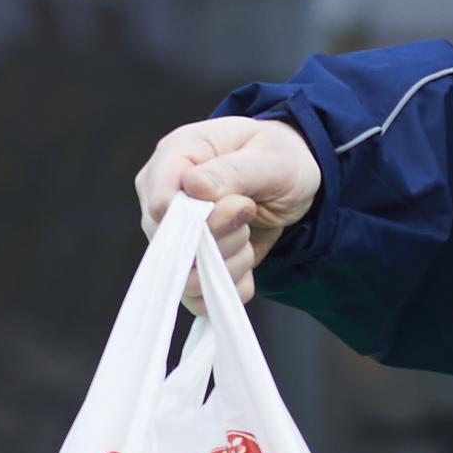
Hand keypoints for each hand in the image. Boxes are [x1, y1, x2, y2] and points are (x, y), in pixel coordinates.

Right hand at [135, 117, 320, 306]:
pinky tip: (247, 255)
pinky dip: (232, 285)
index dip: (196, 219)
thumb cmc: (277, 158)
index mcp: (175, 155)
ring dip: (229, 264)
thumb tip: (194, 186)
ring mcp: (173, 234)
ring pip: (186, 277)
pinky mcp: (190, 263)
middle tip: (250, 213)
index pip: (160, 202)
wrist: (291, 181)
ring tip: (248, 233)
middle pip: (172, 245)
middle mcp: (165, 197)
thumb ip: (233, 171)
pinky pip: (201, 297)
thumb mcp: (270, 157)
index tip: (241, 208)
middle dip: (222, 240)